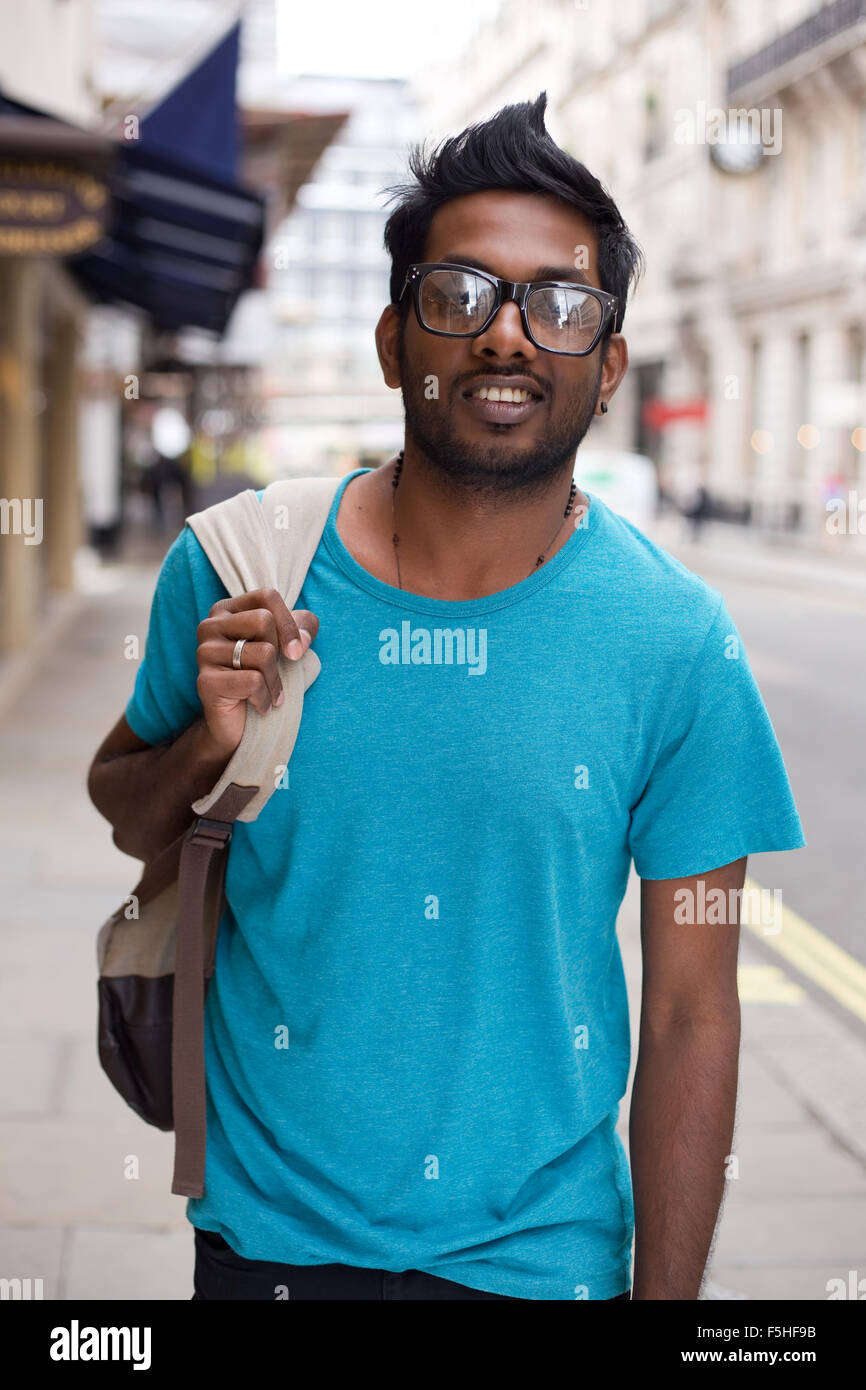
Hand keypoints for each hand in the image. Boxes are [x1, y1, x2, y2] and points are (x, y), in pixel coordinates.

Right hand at [195, 588, 318, 756]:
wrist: (239, 725)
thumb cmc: (264, 677)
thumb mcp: (288, 645)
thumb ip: (303, 626)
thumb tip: (302, 639)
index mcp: (227, 610)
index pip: (266, 596)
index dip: (289, 622)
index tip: (297, 650)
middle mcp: (209, 626)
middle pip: (264, 621)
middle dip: (281, 652)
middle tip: (277, 672)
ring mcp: (204, 653)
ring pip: (263, 653)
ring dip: (276, 681)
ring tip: (271, 693)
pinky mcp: (205, 682)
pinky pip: (253, 682)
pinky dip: (266, 698)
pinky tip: (260, 706)